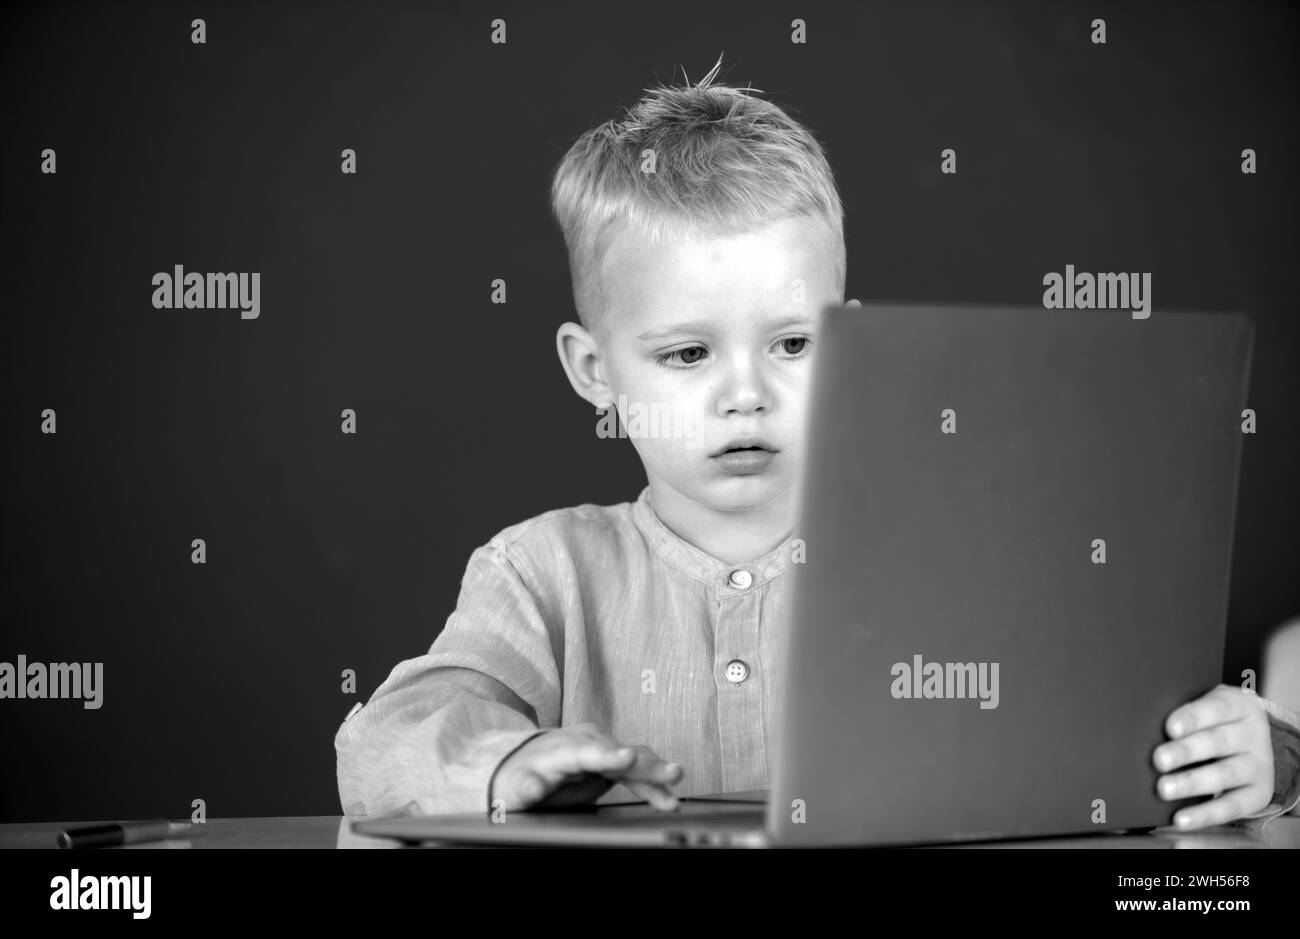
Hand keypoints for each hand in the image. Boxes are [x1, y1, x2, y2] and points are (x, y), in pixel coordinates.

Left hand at [490, 723, 683, 812]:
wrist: (525, 763)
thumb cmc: (519, 777)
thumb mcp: (515, 787)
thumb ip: (527, 787)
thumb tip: (531, 787)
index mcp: (563, 750)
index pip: (588, 753)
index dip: (609, 757)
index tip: (627, 759)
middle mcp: (587, 743)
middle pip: (620, 755)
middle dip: (647, 765)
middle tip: (672, 773)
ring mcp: (602, 748)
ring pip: (634, 760)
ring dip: (657, 773)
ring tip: (678, 781)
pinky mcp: (612, 759)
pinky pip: (636, 768)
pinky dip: (653, 780)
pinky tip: (669, 793)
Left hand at [1153, 684, 1273, 828]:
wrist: (1251, 739)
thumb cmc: (1215, 720)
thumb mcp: (1205, 707)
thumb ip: (1183, 714)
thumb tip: (1144, 726)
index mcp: (1239, 705)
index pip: (1216, 708)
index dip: (1193, 718)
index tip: (1170, 727)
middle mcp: (1253, 735)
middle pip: (1217, 742)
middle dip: (1186, 752)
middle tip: (1159, 759)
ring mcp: (1259, 765)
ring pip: (1224, 774)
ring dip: (1192, 783)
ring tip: (1164, 788)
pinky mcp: (1259, 793)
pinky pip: (1232, 807)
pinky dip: (1205, 814)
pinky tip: (1181, 818)